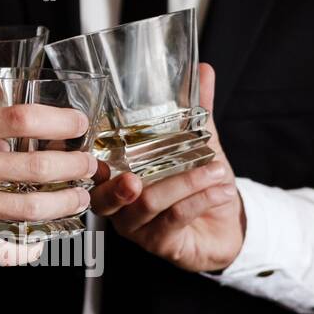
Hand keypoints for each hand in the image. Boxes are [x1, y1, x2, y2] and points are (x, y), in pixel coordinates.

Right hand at [0, 106, 95, 262]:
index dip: (56, 120)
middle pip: (30, 165)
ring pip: (22, 207)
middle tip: (88, 166)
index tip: (78, 123)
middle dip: (71, 166)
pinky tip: (37, 247)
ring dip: (59, 205)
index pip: (15, 118)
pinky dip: (20, 250)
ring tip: (76, 202)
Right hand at [90, 63, 244, 271]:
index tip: (93, 143)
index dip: (86, 161)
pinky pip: (176, 218)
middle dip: (118, 187)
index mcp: (116, 177)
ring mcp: (137, 228)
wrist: (227, 226)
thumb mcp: (197, 145)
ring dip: (185, 183)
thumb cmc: (200, 186)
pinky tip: (222, 188)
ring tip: (216, 169)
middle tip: (135, 178)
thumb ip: (197, 111)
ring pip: (148, 203)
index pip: (91, 170)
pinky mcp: (161, 243)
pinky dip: (201, 199)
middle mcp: (118, 206)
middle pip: (103, 199)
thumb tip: (204, 70)